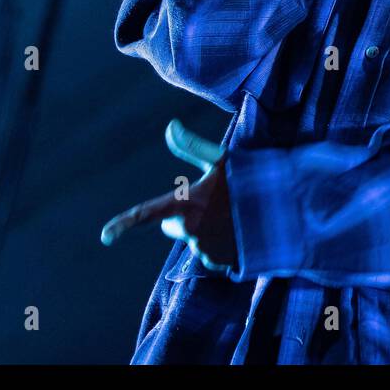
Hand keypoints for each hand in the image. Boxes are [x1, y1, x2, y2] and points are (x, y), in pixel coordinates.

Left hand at [100, 119, 238, 272]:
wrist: (283, 212)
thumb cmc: (251, 182)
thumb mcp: (222, 159)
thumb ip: (191, 146)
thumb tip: (170, 125)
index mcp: (184, 206)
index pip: (145, 215)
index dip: (123, 224)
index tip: (105, 236)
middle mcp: (189, 232)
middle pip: (173, 226)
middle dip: (186, 217)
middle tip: (214, 202)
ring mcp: (205, 251)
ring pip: (195, 240)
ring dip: (208, 229)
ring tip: (234, 215)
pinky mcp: (221, 264)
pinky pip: (212, 254)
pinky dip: (222, 244)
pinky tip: (240, 231)